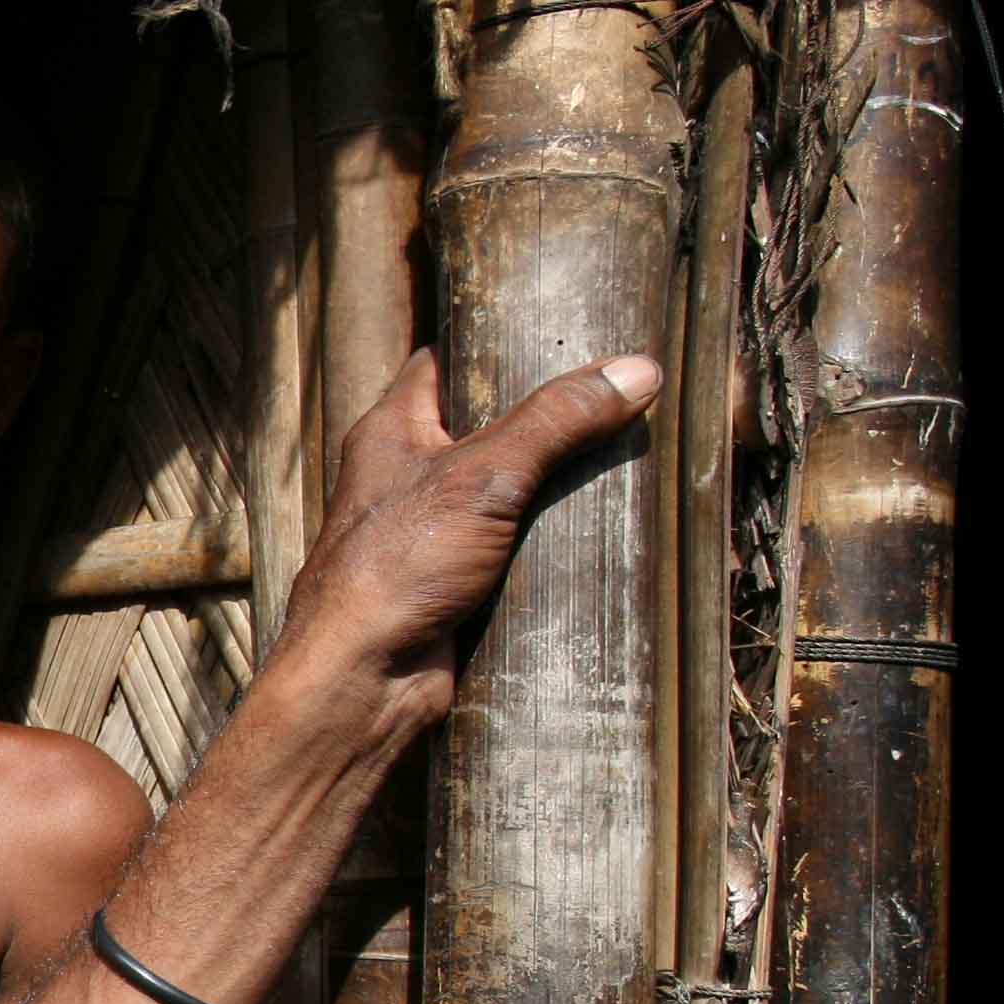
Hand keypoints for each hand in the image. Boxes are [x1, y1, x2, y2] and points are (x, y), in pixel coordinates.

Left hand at [273, 348, 661, 737]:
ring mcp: (431, 530)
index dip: (490, 340)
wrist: (366, 676)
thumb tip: (637, 370)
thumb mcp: (484, 476)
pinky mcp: (457, 580)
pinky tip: (601, 524)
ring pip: (503, 488)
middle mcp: (406, 475)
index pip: (441, 362)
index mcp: (392, 430)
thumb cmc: (397, 565)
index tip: (553, 327)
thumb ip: (556, 421)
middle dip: (543, 413)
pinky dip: (548, 535)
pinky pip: (512, 543)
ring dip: (553, 478)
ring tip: (626, 448)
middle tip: (613, 391)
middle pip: (483, 425)